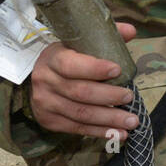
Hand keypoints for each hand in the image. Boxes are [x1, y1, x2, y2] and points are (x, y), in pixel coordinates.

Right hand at [28, 22, 138, 140]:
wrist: (33, 78)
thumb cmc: (65, 58)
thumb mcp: (77, 43)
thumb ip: (104, 36)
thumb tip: (131, 30)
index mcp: (53, 57)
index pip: (71, 65)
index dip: (95, 68)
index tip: (117, 70)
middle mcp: (46, 81)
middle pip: (80, 92)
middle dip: (108, 96)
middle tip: (130, 97)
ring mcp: (46, 103)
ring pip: (81, 114)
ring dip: (109, 119)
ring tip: (132, 121)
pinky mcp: (50, 121)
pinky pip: (78, 128)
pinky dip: (101, 132)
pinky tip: (119, 134)